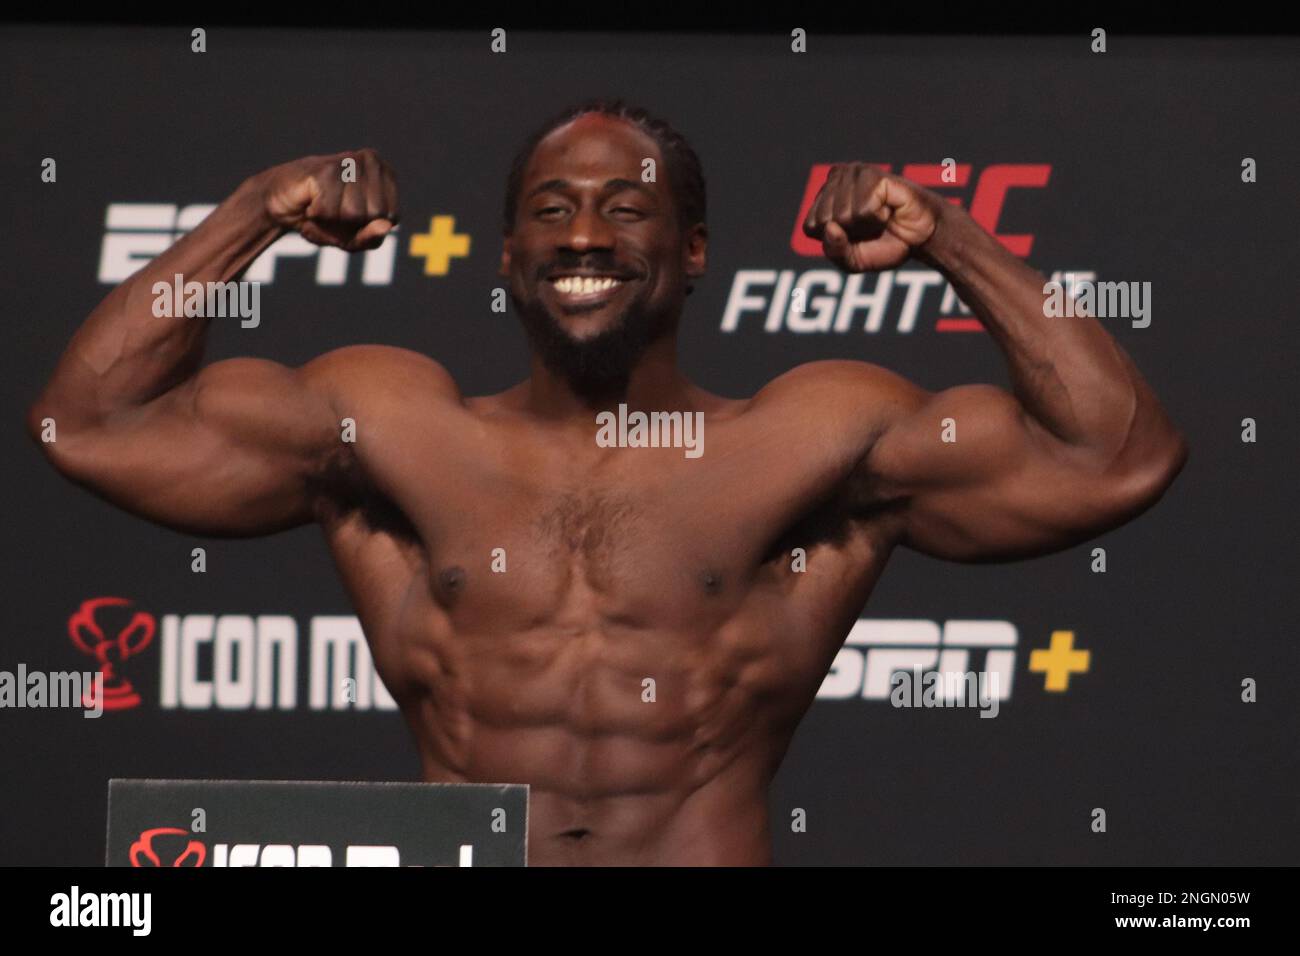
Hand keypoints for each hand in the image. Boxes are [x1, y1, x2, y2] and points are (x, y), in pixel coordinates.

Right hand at [260, 149, 398, 249]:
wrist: (284, 203)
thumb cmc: (325, 219)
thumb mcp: (353, 239)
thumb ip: (372, 238)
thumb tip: (385, 226)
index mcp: (387, 176)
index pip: (391, 218)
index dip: (368, 228)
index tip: (352, 218)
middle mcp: (372, 162)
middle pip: (374, 215)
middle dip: (350, 224)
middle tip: (333, 210)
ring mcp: (349, 161)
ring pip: (353, 213)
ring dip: (331, 219)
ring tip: (322, 205)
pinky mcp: (325, 168)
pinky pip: (329, 210)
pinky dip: (316, 215)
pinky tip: (310, 200)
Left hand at [802, 164, 942, 271]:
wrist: (921, 238)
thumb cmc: (885, 245)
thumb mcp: (852, 260)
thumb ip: (834, 251)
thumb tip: (830, 227)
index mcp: (823, 197)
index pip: (810, 226)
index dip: (835, 241)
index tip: (855, 235)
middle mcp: (835, 179)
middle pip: (824, 220)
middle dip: (850, 233)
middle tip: (870, 226)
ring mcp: (853, 173)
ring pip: (842, 215)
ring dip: (866, 225)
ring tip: (880, 216)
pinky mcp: (872, 174)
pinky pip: (862, 209)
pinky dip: (878, 217)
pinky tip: (888, 208)